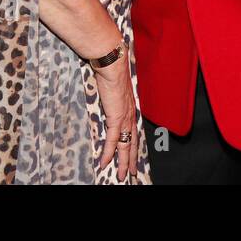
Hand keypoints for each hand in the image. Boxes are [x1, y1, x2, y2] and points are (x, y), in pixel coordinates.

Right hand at [94, 47, 139, 179]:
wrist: (112, 65)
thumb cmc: (112, 71)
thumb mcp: (113, 85)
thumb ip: (112, 93)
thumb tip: (108, 92)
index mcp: (130, 108)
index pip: (134, 132)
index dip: (134, 146)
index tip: (134, 156)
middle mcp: (130, 115)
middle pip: (133, 143)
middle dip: (132, 160)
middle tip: (132, 173)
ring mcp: (124, 118)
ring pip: (125, 146)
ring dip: (123, 162)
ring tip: (122, 175)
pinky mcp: (116, 118)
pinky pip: (113, 140)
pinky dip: (109, 153)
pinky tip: (105, 163)